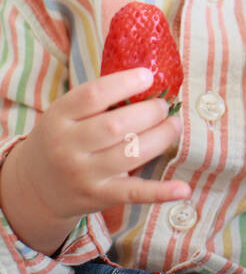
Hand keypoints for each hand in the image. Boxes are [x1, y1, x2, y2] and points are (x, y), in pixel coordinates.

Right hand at [14, 68, 188, 228]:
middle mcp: (68, 147)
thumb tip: (146, 78)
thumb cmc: (60, 139)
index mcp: (59, 117)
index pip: (93, 95)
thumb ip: (96, 100)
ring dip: (161, 137)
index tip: (148, 76)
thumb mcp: (64, 114)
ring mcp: (83, 174)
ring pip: (131, 154)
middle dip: (150, 112)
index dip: (125, 83)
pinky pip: (133, 193)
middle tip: (164, 106)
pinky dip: (161, 192)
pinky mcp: (98, 197)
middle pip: (117, 125)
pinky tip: (183, 190)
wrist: (34, 187)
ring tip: (173, 126)